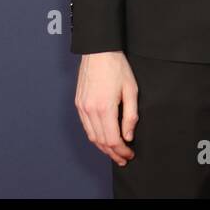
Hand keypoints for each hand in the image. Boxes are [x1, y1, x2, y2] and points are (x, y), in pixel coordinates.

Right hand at [74, 51, 137, 166]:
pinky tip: (103, 138)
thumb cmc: (117, 67)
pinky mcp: (78, 103)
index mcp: (104, 108)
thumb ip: (130, 115)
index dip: (121, 151)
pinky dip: (95, 136)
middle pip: (101, 141)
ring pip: (91, 136)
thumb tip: (128, 136)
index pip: (112, 140)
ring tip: (114, 152)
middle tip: (123, 159)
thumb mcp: (131, 90)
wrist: (99, 51)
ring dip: (103, 147)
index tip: (129, 154)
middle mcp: (90, 110)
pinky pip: (86, 126)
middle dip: (113, 153)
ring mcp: (82, 107)